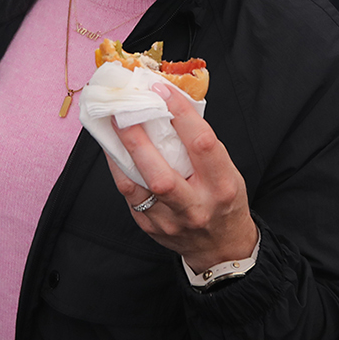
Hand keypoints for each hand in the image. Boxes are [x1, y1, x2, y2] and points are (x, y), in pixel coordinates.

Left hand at [107, 83, 258, 273]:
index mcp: (222, 185)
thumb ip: (202, 146)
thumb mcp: (228, 171)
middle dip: (137, 139)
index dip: (180, 113)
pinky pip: (129, 195)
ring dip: (120, 153)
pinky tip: (113, 150)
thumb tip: (169, 107)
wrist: (221, 248)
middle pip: (161, 174)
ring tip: (110, 126)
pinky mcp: (150, 228)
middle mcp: (196, 206)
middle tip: (122, 110)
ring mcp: (171, 221)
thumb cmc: (224, 200)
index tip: (161, 90)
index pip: (201, 143)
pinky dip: (119, 170)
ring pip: (137, 187)